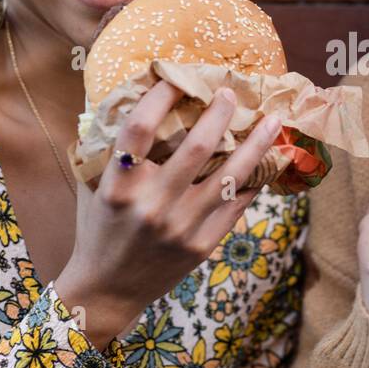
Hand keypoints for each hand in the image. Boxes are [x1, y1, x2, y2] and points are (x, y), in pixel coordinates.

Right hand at [55, 80, 284, 349]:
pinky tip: (268, 161)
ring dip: (256, 144)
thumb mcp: (96, 187)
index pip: (140, 129)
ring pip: (229, 176)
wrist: (107, 290)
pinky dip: (254, 181)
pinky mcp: (201, 246)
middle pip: (196, 147)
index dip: (161, 96)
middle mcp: (151, 205)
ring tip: (273, 120)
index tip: (177, 77)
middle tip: (230, 93)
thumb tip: (139, 98)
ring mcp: (180, 228)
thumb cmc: (100, 229)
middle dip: (219, 113)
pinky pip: (237, 206)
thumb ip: (116, 149)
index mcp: (118, 186)